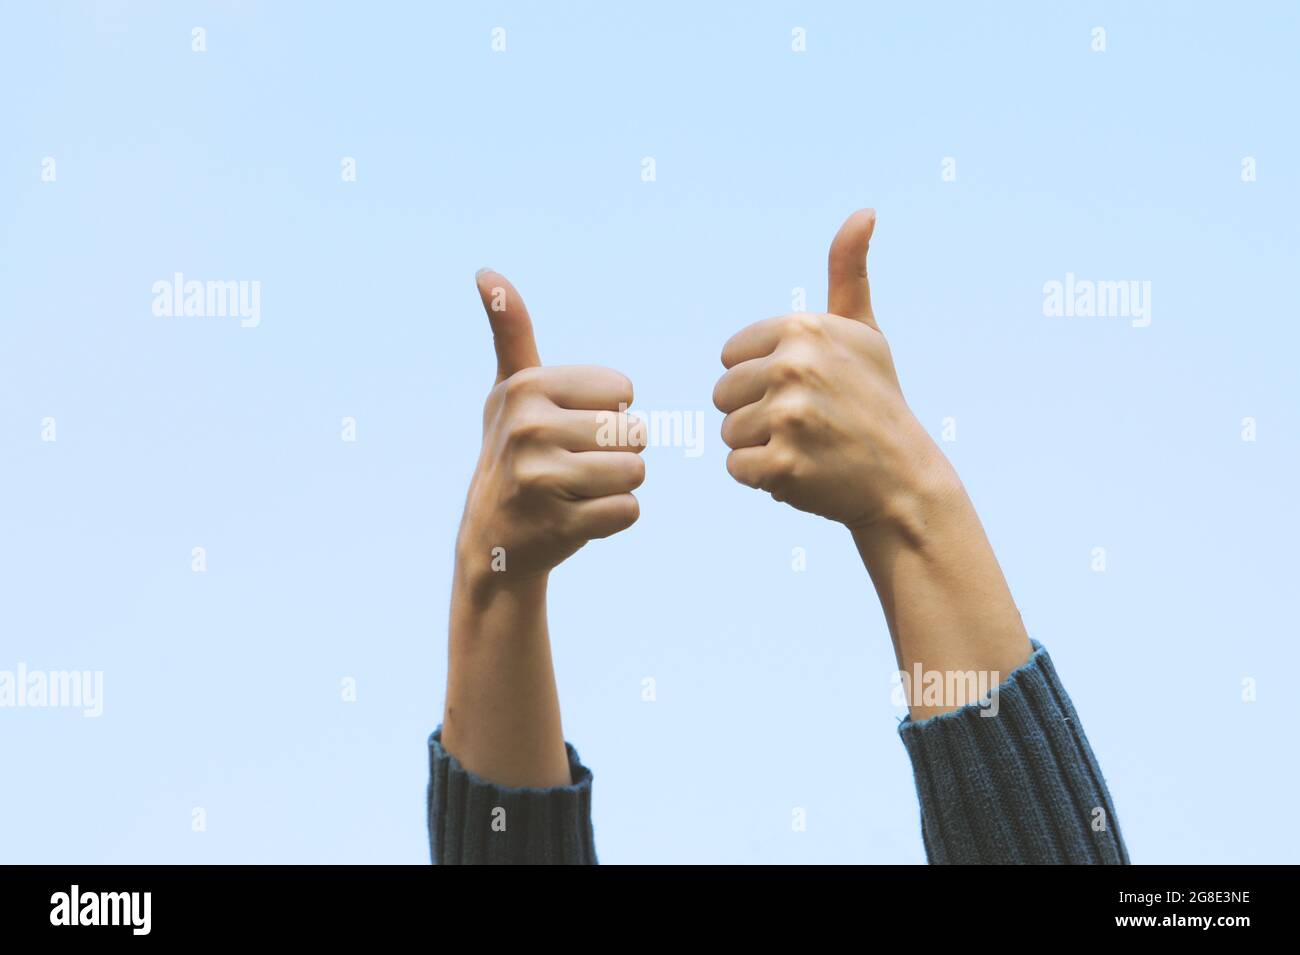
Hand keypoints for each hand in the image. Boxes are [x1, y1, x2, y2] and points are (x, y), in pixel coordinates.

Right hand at [457, 269, 646, 592]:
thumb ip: (511, 331)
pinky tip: (577, 517)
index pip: (623, 389)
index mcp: (526, 386)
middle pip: (635, 431)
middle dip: (616, 452)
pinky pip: (629, 511)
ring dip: (617, 486)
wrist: (493, 535)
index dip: (607, 412)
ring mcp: (541, 478)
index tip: (567, 428)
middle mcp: (528, 427)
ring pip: (637, 472)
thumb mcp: (511, 389)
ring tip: (576, 490)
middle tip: (572, 465)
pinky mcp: (559, 525)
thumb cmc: (515, 450)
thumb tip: (487, 273)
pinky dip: (613, 519)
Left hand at [712, 209, 955, 536]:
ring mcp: (788, 416)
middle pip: (724, 395)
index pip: (731, 357)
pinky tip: (803, 472)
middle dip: (755, 414)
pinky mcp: (782, 464)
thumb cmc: (877, 401)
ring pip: (728, 433)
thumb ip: (849, 272)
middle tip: (807, 425)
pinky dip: (763, 478)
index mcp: (803, 328)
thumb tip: (864, 211)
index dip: (760, 379)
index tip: (805, 391)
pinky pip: (738, 468)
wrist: (905, 478)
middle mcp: (794, 366)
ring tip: (807, 447)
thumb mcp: (865, 331)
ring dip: (759, 446)